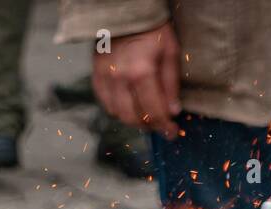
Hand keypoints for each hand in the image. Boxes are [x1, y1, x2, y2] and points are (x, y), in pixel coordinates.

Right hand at [92, 22, 180, 138]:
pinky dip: (118, 109)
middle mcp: (120, 80)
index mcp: (142, 73)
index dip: (164, 127)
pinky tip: (129, 105)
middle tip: (160, 125)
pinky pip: (105, 103)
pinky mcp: (96, 76)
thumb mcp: (170, 52)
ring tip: (145, 114)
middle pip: (134, 118)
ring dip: (133, 119)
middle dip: (149, 125)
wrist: (125, 12)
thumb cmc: (152, 30)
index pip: (153, 112)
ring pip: (117, 114)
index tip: (172, 133)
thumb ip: (171, 84)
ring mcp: (106, 79)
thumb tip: (173, 111)